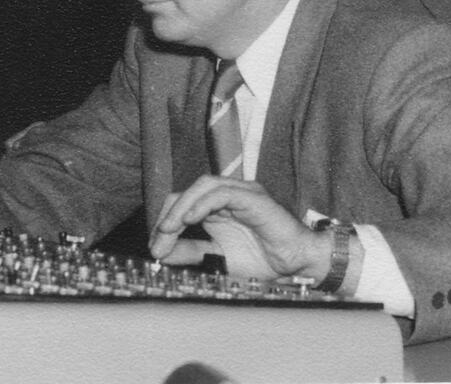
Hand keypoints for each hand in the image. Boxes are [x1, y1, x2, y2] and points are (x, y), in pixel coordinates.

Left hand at [149, 175, 329, 281]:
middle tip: (158, 240)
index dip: (165, 221)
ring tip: (169, 228)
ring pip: (203, 185)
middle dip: (168, 214)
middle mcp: (227, 196)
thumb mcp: (216, 259)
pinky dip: (203, 203)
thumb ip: (190, 252)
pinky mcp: (253, 197)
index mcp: (217, 208)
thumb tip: (161, 253)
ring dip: (181, 206)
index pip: (182, 203)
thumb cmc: (262, 260)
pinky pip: (223, 193)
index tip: (155, 247)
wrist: (296, 265)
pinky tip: (190, 219)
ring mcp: (241, 193)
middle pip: (188, 191)